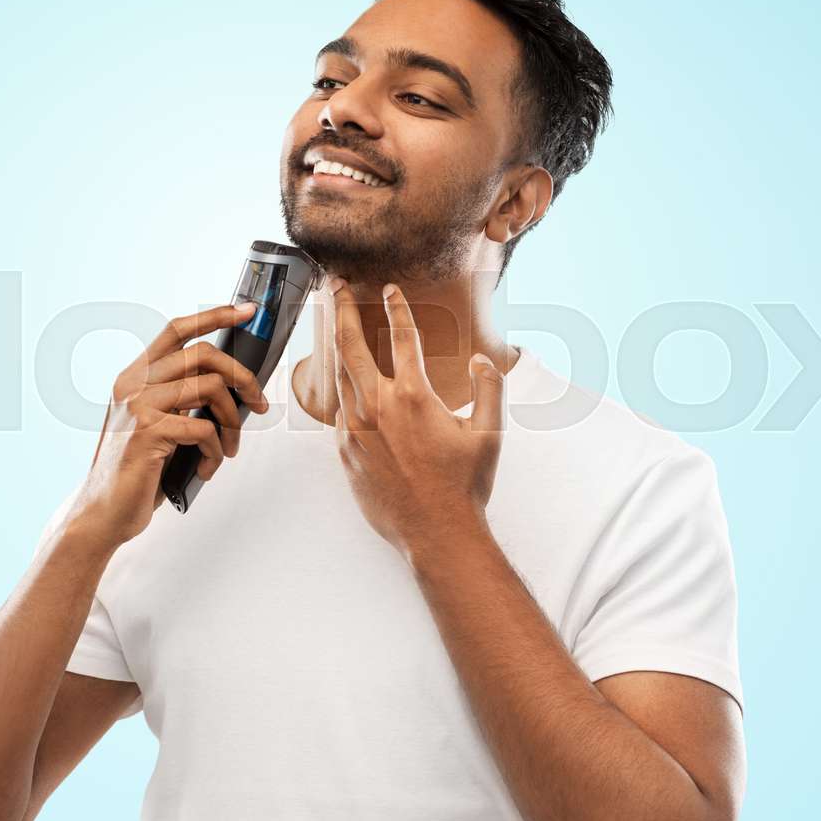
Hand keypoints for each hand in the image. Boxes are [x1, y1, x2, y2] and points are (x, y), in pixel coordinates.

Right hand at [64, 300, 269, 546]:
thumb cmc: (135, 472)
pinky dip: (216, 451)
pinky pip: (203, 429)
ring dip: (231, 422)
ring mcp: (137, 406)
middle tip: (259, 404)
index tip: (247, 312)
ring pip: (209, 388)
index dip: (215, 316)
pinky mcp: (146, 433)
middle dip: (242, 377)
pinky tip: (208, 468)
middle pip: (202, 354)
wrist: (102, 513)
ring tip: (229, 448)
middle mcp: (132, 384)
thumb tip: (232, 386)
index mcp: (134, 377)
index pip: (176, 330)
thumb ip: (180, 401)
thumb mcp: (157, 425)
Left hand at [329, 277, 506, 557]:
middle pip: (350, 345)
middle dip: (341, 309)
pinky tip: (342, 380)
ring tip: (330, 320)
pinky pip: (339, 412)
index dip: (396, 307)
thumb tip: (481, 360)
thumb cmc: (466, 485)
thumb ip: (490, 389)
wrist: (437, 534)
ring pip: (338, 375)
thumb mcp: (490, 433)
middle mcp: (379, 407)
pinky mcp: (345, 452)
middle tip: (335, 286)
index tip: (389, 288)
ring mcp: (356, 430)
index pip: (402, 337)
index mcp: (415, 396)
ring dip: (334, 343)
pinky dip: (340, 388)